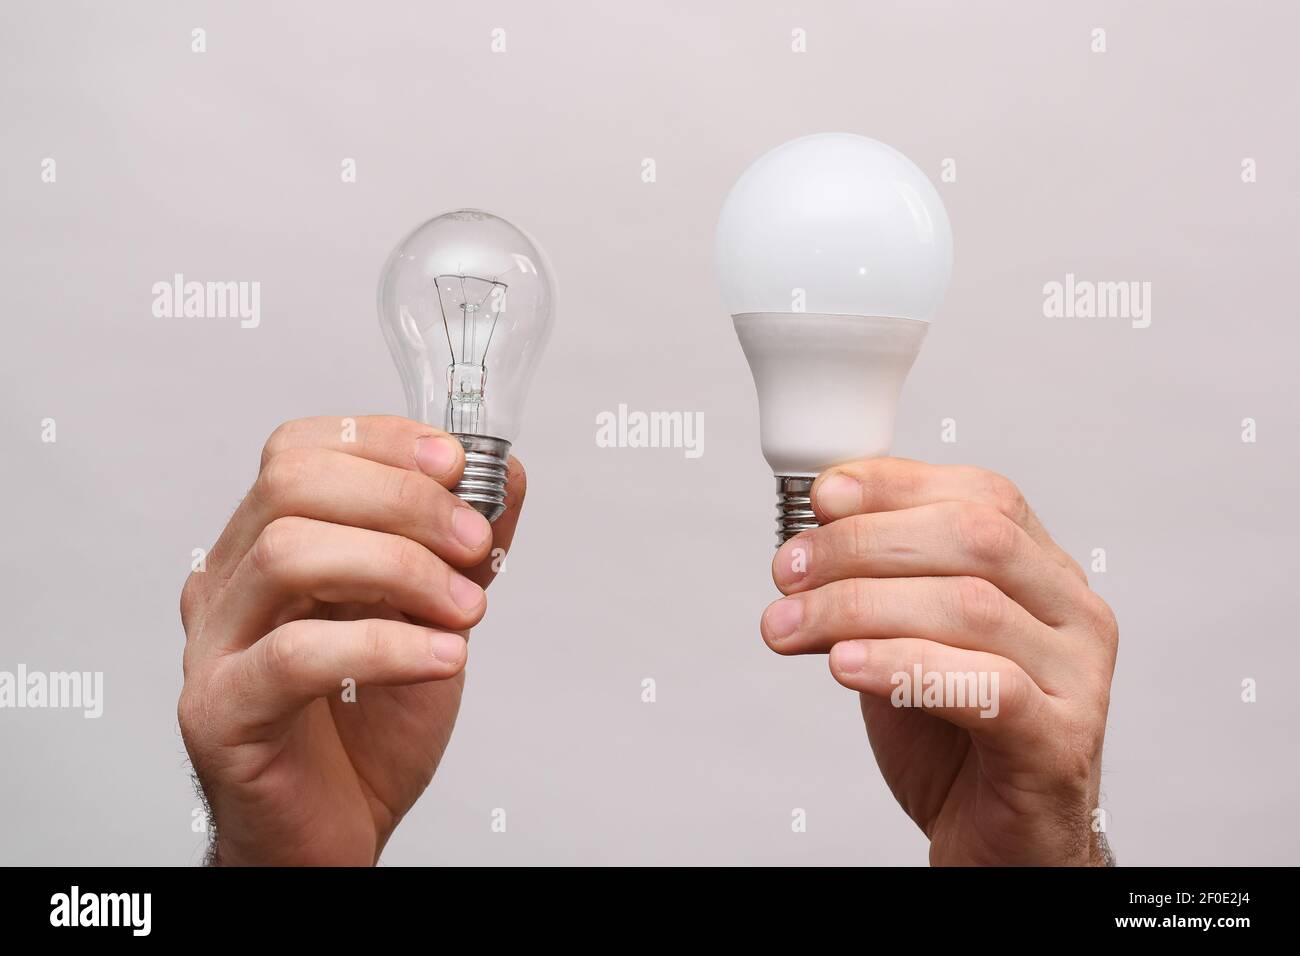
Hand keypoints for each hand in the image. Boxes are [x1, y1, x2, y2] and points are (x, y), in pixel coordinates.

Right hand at [178, 416, 524, 865]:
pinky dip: (386, 645)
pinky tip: (443, 659)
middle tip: (476, 543)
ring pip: (288, 554)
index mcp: (268, 544)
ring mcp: (213, 645)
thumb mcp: (436, 617)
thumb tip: (504, 473)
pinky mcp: (219, 711)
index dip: (381, 441)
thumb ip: (462, 548)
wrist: (336, 829)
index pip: (300, 450)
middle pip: (292, 485)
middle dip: (403, 499)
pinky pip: (296, 656)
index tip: (457, 463)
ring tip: (467, 610)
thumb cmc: (370, 725)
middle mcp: (228, 582)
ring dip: (400, 568)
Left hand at [762, 459, 1117, 865]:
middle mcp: (1072, 613)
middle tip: (788, 570)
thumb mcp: (905, 643)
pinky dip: (903, 667)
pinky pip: (986, 688)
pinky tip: (846, 666)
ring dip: (859, 606)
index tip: (820, 498)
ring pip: (970, 607)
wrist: (1000, 846)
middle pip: (974, 539)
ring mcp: (1078, 678)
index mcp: (1042, 572)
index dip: (894, 485)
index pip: (980, 495)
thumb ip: (879, 589)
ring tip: (790, 625)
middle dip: (862, 545)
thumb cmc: (954, 741)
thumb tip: (809, 538)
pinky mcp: (1060, 744)